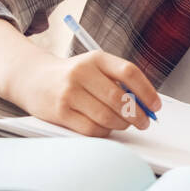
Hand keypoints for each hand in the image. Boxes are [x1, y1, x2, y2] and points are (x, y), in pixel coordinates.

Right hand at [13, 48, 161, 136]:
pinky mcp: (59, 112)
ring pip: (106, 116)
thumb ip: (119, 81)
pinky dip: (104, 132)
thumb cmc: (73, 76)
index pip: (129, 73)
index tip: (156, 106)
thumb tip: (146, 104)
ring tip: (125, 124)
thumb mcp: (95, 67)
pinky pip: (90, 128)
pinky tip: (107, 129)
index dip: (147, 91)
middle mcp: (82, 73)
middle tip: (145, 122)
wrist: (33, 78)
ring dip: (121, 125)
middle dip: (137, 114)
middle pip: (119, 98)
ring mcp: (69, 93)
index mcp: (97, 58)